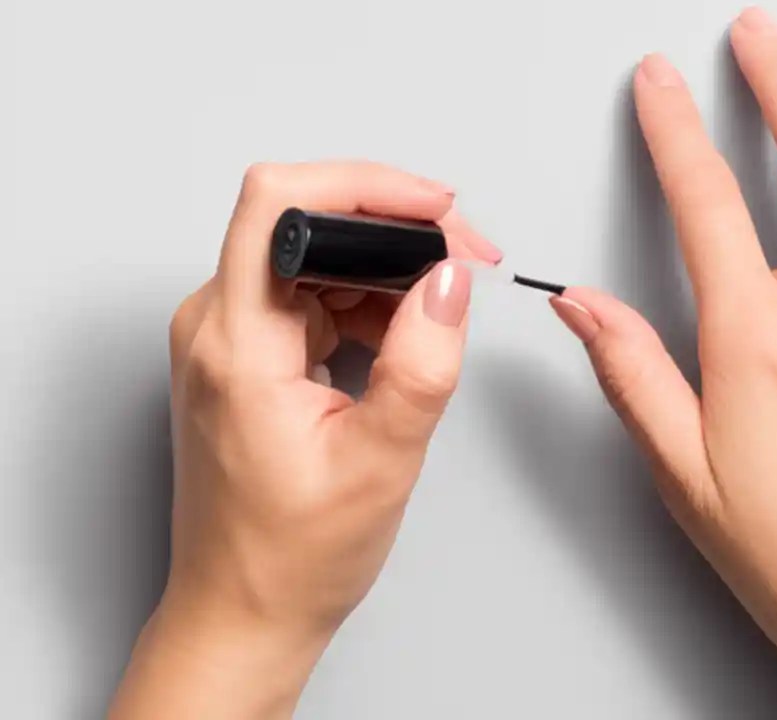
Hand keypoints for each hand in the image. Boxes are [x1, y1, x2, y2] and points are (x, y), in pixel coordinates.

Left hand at [111, 161, 498, 718]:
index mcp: (237, 344)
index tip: (435, 208)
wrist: (243, 611)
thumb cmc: (292, 555)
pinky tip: (401, 337)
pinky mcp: (247, 353)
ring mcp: (229, 337)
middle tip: (467, 258)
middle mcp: (218, 325)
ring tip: (443, 306)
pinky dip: (366, 300)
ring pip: (313, 255)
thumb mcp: (381, 461)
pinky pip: (310, 294)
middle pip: (303, 220)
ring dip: (387, 266)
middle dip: (395, 226)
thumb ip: (422, 363)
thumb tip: (451, 281)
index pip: (280, 202)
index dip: (364, 186)